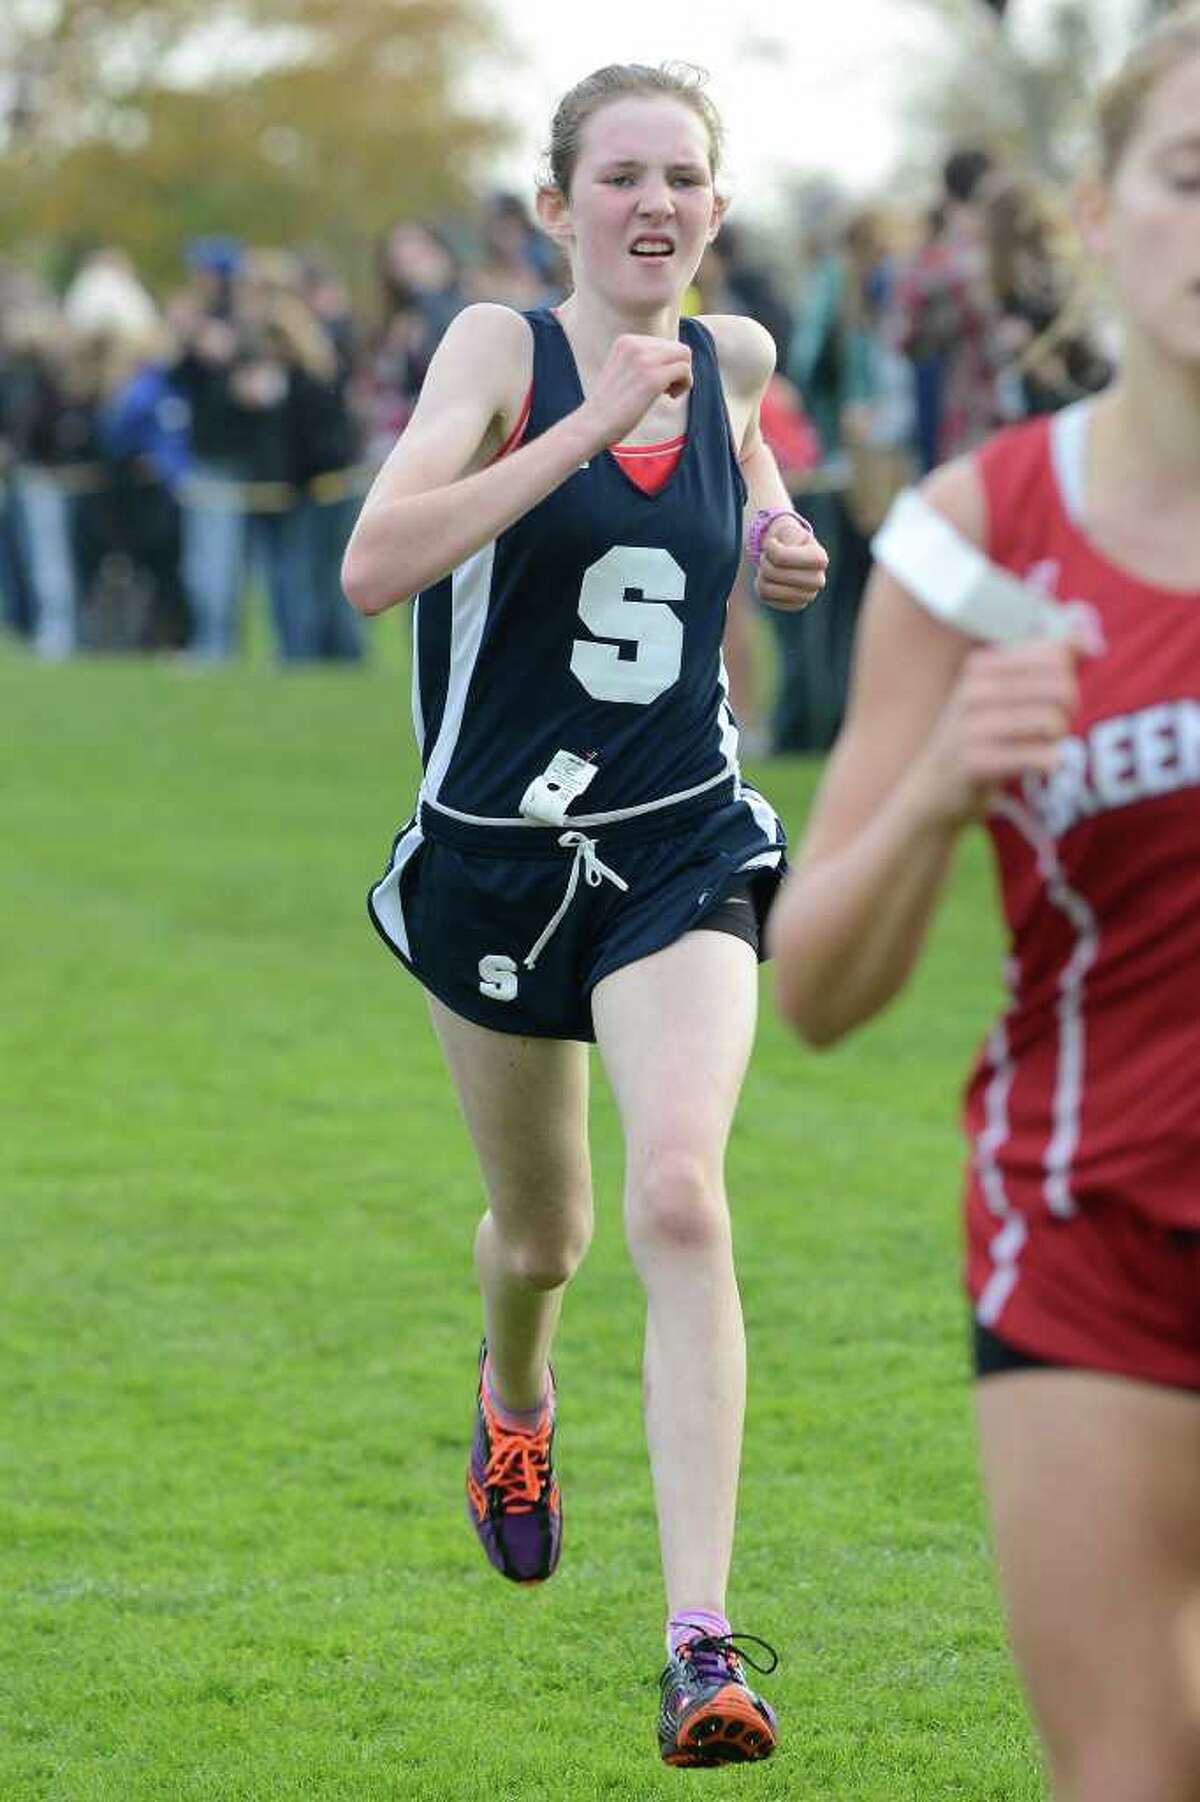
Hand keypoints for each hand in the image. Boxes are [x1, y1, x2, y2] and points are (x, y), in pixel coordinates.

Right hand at [576, 333, 692, 450]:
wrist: (593, 424)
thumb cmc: (609, 406)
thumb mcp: (623, 371)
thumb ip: (642, 360)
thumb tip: (675, 358)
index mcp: (626, 341)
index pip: (664, 343)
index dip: (667, 364)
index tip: (658, 383)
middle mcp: (635, 345)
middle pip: (677, 348)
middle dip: (678, 369)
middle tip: (667, 390)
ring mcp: (644, 360)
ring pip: (684, 356)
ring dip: (683, 377)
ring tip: (669, 393)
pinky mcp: (653, 378)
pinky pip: (685, 371)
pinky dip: (685, 385)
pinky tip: (670, 397)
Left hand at [755, 515, 827, 610]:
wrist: (788, 553)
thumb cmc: (787, 538)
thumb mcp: (787, 528)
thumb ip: (785, 534)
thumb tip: (776, 547)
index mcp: (820, 558)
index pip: (780, 557)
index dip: (770, 549)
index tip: (772, 542)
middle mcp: (818, 580)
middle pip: (773, 573)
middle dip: (764, 562)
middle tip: (767, 555)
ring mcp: (808, 596)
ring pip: (767, 589)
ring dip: (761, 575)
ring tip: (767, 566)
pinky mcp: (796, 605)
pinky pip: (766, 598)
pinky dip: (761, 586)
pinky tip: (770, 579)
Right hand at [914, 638, 1081, 826]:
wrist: (933, 789)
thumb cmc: (979, 736)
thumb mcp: (1003, 692)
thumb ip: (1045, 662)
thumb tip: (1087, 640)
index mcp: (981, 666)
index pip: (1056, 657)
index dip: (1067, 680)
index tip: (1050, 701)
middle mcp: (973, 691)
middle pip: (1061, 688)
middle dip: (1067, 711)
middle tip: (1050, 729)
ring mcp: (972, 727)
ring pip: (1053, 722)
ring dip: (1057, 740)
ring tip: (1040, 746)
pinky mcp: (977, 763)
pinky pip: (1042, 757)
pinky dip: (1050, 763)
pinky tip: (1035, 767)